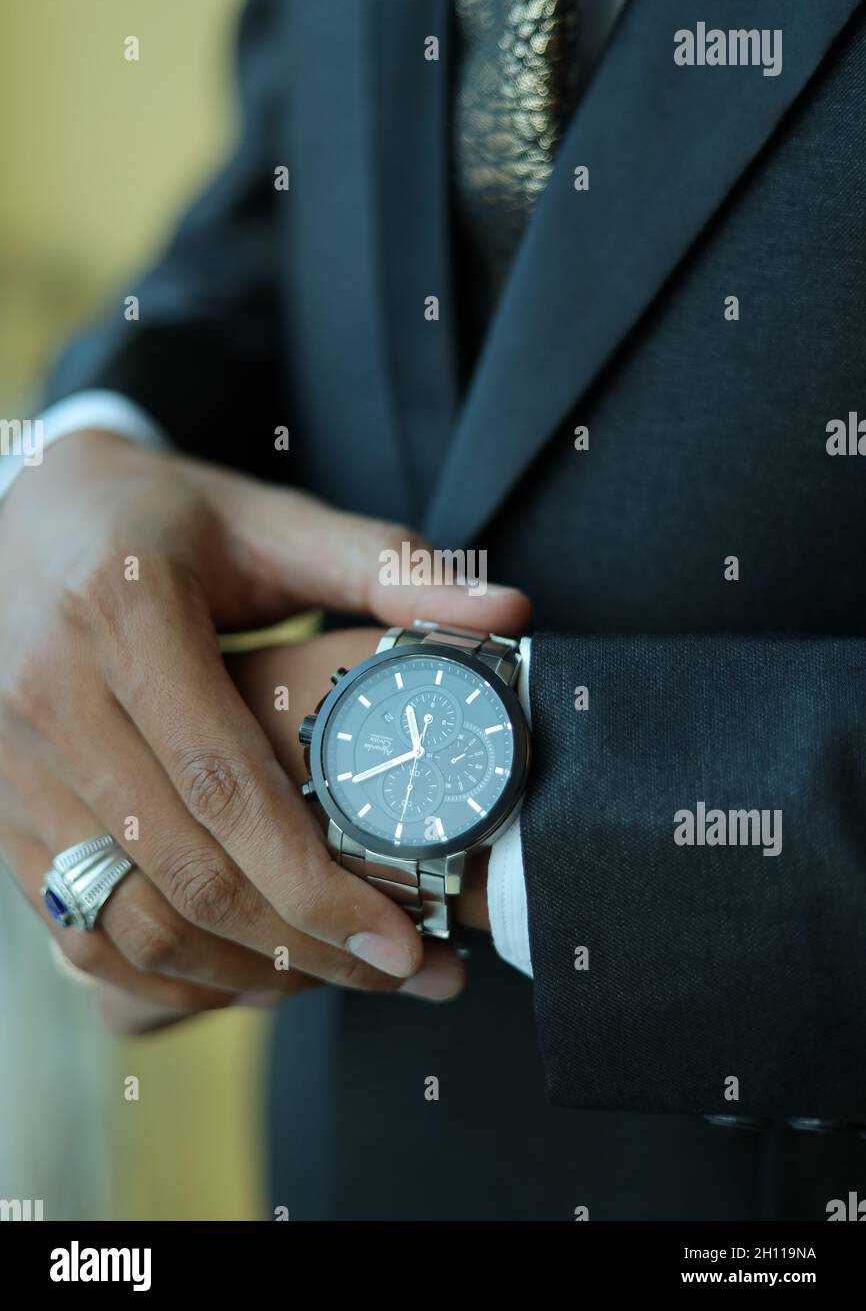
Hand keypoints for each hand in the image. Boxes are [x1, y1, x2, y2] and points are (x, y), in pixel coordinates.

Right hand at [0, 432, 525, 1028]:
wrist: (29, 510)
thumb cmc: (167, 517)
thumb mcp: (272, 520)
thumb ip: (389, 567)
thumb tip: (511, 609)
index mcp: (123, 614)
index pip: (224, 783)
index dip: (316, 880)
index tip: (404, 938)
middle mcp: (51, 694)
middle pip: (181, 871)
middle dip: (300, 947)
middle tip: (397, 972)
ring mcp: (12, 759)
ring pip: (124, 920)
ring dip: (237, 976)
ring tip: (336, 979)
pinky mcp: (0, 803)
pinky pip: (75, 927)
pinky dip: (162, 974)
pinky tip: (247, 974)